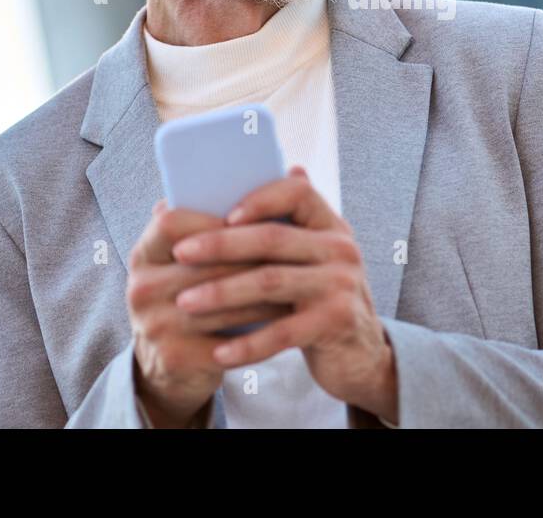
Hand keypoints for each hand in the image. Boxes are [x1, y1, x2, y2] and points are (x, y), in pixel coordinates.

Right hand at [126, 199, 294, 426]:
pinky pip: (227, 340)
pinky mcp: (173, 357)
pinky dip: (259, 332)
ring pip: (222, 304)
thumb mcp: (193, 261)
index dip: (214, 222)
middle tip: (294, 255)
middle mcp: (140, 286)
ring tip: (298, 286)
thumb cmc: (197, 295)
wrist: (172, 364)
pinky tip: (285, 322)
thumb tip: (291, 172)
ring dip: (265, 296)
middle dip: (254, 261)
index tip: (251, 223)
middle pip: (207, 265)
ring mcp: (153, 325)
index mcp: (145, 252)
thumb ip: (223, 223)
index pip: (173, 222)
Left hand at [169, 167, 398, 421]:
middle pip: (273, 238)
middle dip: (220, 244)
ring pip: (270, 282)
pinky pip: (282, 333)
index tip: (222, 212)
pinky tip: (217, 352)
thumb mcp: (308, 260)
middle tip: (180, 252)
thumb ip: (280, 229)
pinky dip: (247, 344)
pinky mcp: (336, 323)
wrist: (361, 355)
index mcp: (330, 226)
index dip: (260, 198)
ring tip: (185, 302)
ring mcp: (341, 285)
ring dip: (222, 292)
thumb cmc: (317, 300)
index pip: (299, 193)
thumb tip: (236, 188)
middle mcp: (341, 249)